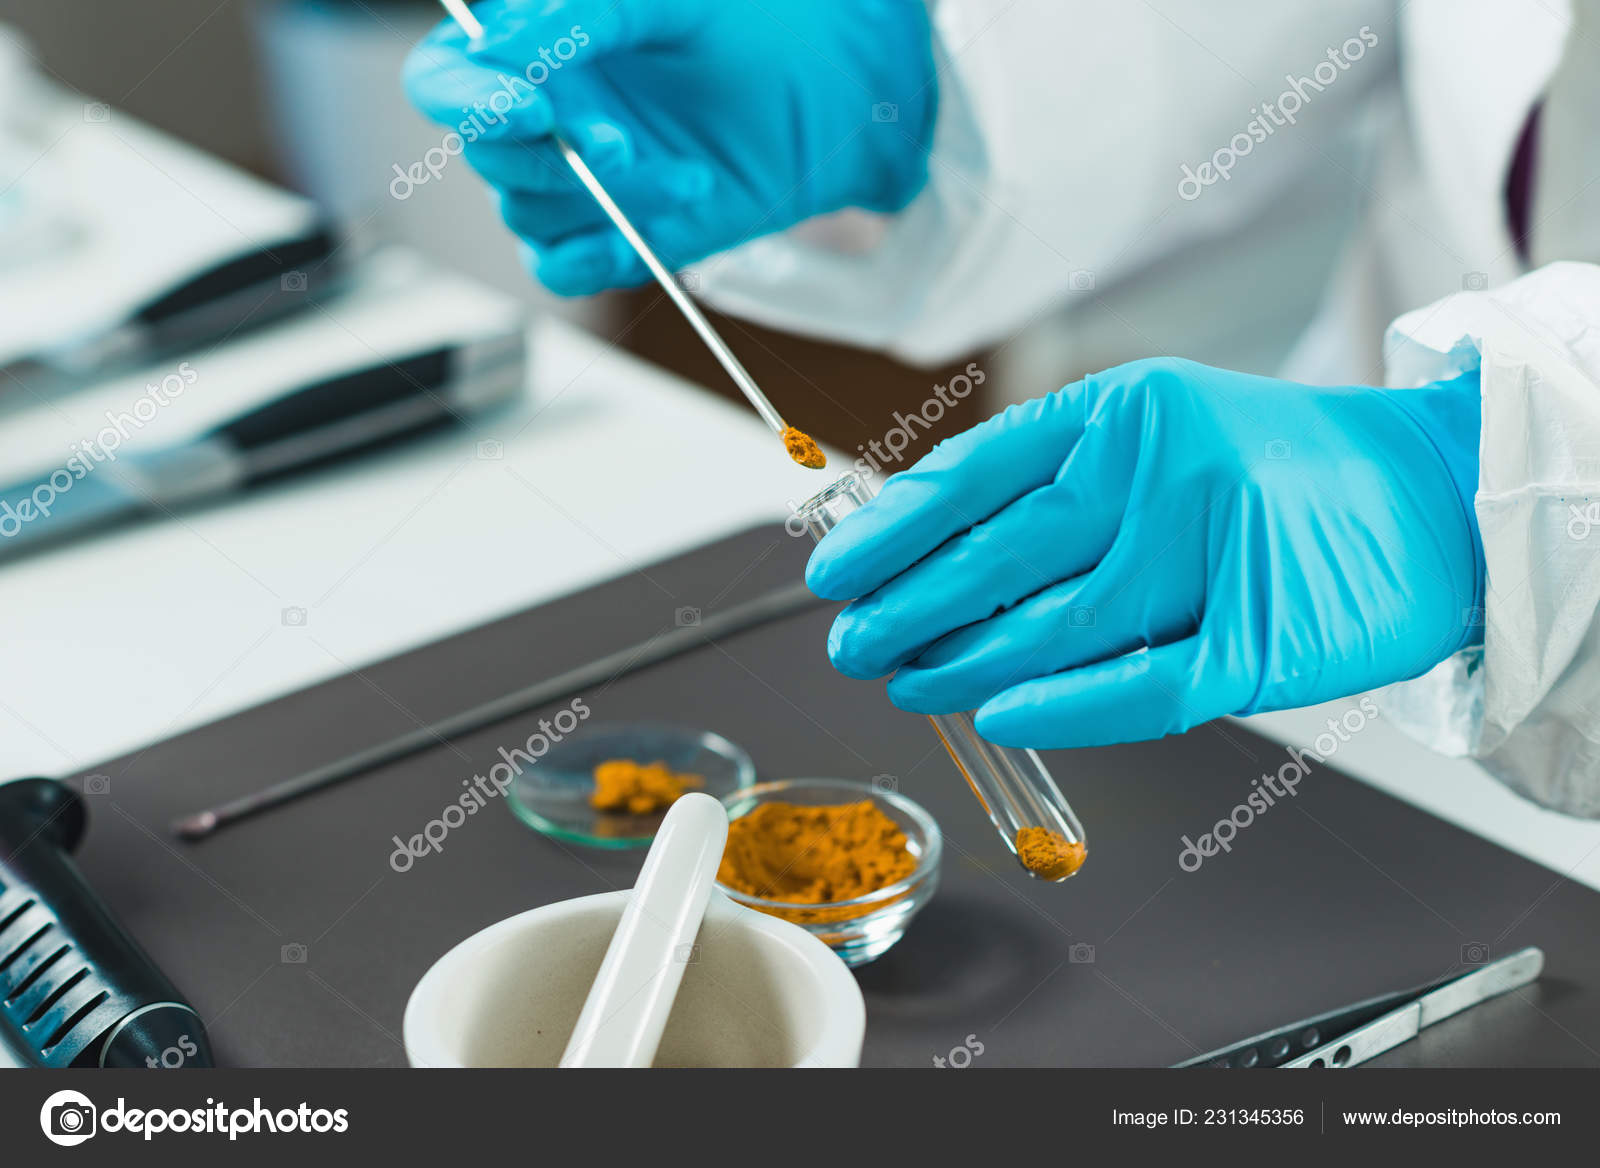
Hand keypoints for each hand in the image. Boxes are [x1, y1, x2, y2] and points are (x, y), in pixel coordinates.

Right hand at [403, 0, 935, 295]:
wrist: (838, 91)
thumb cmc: (757, 20)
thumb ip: (581, 13)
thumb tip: (506, 46)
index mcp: (536, 45)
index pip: (446, 78)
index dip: (469, 99)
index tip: (532, 108)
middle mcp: (546, 114)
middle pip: (488, 158)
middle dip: (554, 159)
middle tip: (624, 143)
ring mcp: (580, 180)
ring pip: (532, 215)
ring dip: (605, 201)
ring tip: (686, 174)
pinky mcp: (619, 234)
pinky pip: (561, 270)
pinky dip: (586, 262)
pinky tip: (639, 234)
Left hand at [807, 358, 1485, 748]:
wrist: (1440, 498)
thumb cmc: (1285, 470)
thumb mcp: (1162, 433)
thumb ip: (1058, 481)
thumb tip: (930, 544)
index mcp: (1127, 412)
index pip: (975, 475)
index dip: (893, 530)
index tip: (836, 569)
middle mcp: (1163, 473)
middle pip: (997, 557)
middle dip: (906, 609)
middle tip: (853, 643)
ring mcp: (1214, 555)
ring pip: (1051, 628)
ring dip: (962, 664)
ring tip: (906, 681)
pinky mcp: (1260, 642)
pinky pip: (1137, 686)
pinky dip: (1061, 707)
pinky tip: (997, 715)